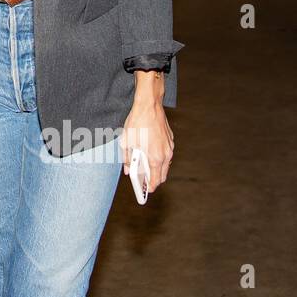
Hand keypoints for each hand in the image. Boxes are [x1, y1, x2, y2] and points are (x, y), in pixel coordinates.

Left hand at [120, 71, 172, 192]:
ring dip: (157, 168)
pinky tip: (149, 154)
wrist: (149, 105)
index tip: (144, 191)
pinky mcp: (170, 139)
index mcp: (156, 158)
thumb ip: (127, 158)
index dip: (149, 187)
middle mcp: (166, 154)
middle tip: (143, 180)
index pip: (155, 180)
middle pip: (162, 174)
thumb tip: (127, 169)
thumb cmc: (137, 123)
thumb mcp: (127, 142)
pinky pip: (166, 153)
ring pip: (165, 164)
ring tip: (144, 167)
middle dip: (153, 179)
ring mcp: (170, 146)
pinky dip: (159, 157)